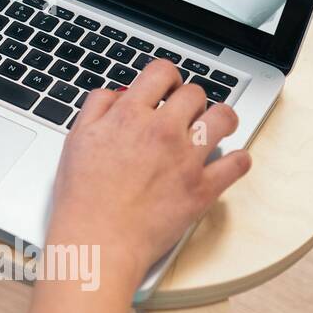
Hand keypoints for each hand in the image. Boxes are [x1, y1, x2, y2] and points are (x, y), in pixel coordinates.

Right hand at [46, 59, 252, 285]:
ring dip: (221, 119)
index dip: (166, 77)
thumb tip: (119, 94)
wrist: (97, 239)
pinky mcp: (203, 188)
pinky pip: (237, 164)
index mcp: (129, 115)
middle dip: (190, 100)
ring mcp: (187, 158)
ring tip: (212, 129)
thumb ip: (97, 108)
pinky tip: (227, 162)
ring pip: (224, 118)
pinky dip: (237, 160)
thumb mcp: (75, 140)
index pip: (161, 72)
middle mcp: (162, 131)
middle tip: (184, 114)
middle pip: (195, 92)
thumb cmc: (82, 197)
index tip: (166, 88)